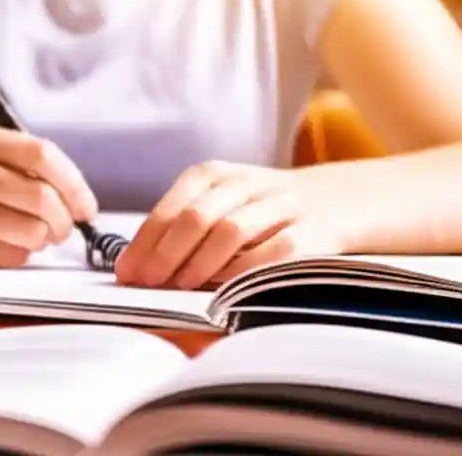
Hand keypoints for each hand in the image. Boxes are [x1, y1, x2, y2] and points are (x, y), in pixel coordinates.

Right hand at [0, 122, 97, 267]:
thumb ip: (35, 168)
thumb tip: (82, 205)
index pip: (41, 154)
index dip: (74, 184)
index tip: (86, 207)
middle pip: (40, 197)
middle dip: (64, 220)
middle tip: (63, 227)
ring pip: (31, 231)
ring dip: (44, 238)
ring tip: (34, 233)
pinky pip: (14, 255)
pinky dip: (23, 253)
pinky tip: (8, 242)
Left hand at [114, 161, 347, 289]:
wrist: (335, 200)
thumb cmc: (260, 210)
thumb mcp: (219, 202)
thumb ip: (181, 226)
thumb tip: (136, 265)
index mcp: (215, 174)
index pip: (171, 207)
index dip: (145, 242)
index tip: (126, 272)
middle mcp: (246, 184)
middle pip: (196, 217)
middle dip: (166, 254)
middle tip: (148, 283)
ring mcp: (280, 206)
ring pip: (230, 231)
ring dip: (200, 262)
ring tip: (181, 285)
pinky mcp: (310, 232)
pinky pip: (270, 252)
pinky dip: (242, 271)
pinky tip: (224, 287)